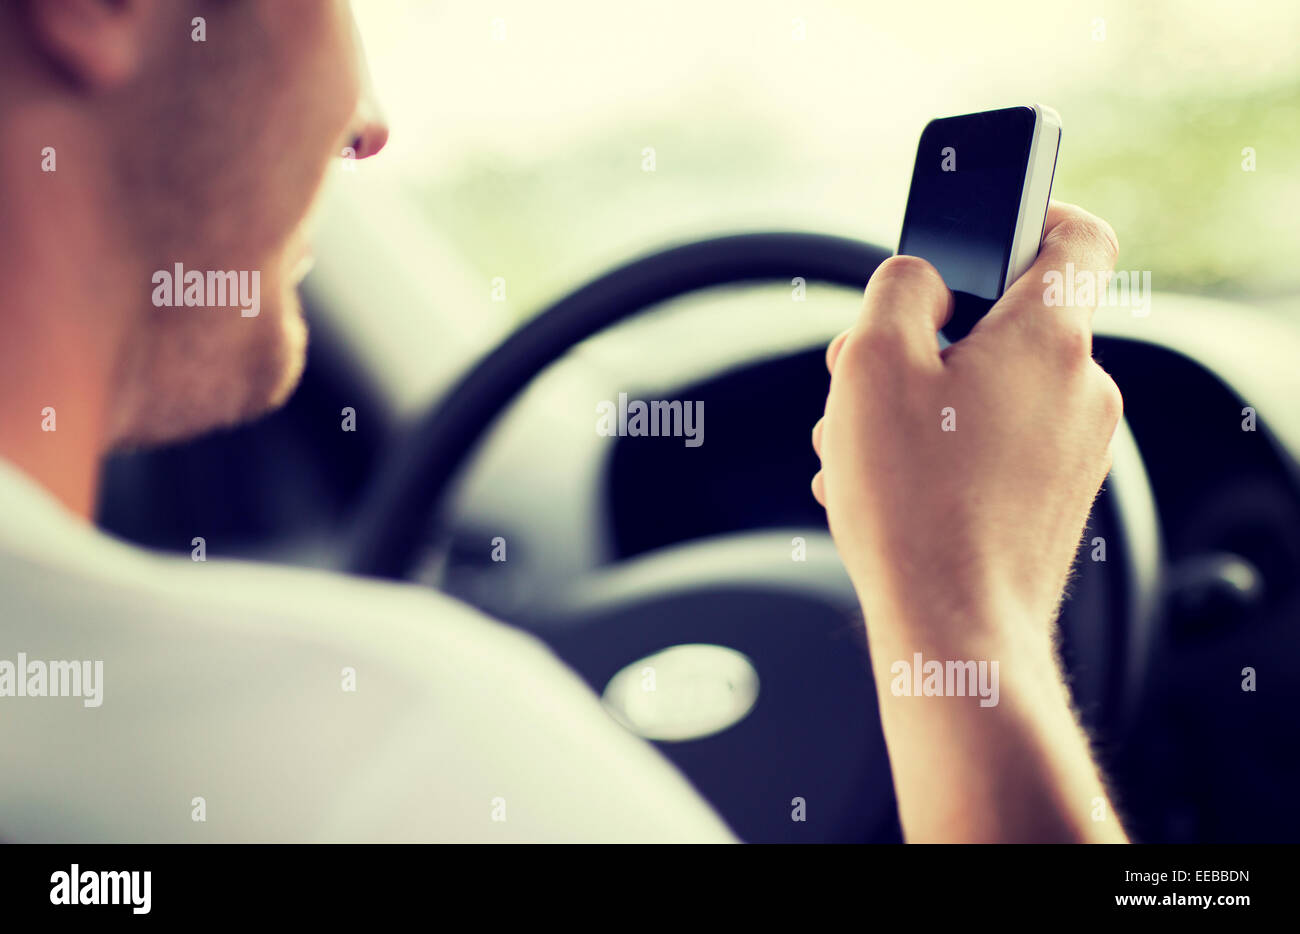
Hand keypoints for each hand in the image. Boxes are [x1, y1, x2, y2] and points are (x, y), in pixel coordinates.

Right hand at [812, 201, 1122, 644]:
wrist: (953, 633)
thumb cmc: (913, 503)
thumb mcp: (873, 363)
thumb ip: (898, 289)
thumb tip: (921, 278)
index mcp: (1049, 339)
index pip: (1078, 235)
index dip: (1031, 213)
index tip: (982, 231)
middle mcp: (1081, 390)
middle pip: (1005, 323)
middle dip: (925, 337)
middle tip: (861, 375)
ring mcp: (1074, 451)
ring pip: (990, 390)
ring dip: (920, 402)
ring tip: (862, 448)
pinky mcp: (1055, 500)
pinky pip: (996, 446)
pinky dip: (942, 450)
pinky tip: (887, 488)